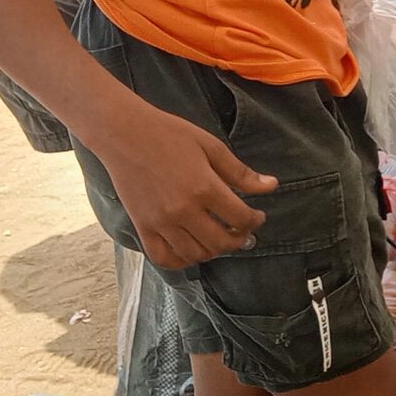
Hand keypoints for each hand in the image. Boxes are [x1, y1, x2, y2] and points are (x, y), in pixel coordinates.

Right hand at [93, 102, 271, 269]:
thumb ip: (241, 172)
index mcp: (204, 188)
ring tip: (219, 239)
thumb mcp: (212, 147)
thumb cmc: (170, 135)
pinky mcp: (142, 226)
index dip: (255, 221)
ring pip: (195, 254)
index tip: (257, 216)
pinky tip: (192, 250)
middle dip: (238, 240)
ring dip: (213, 251)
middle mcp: (183, 211)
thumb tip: (272, 186)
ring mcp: (160, 222)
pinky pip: (163, 258)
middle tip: (243, 233)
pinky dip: (181, 261)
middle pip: (220, 243)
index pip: (240, 219)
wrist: (124, 134)